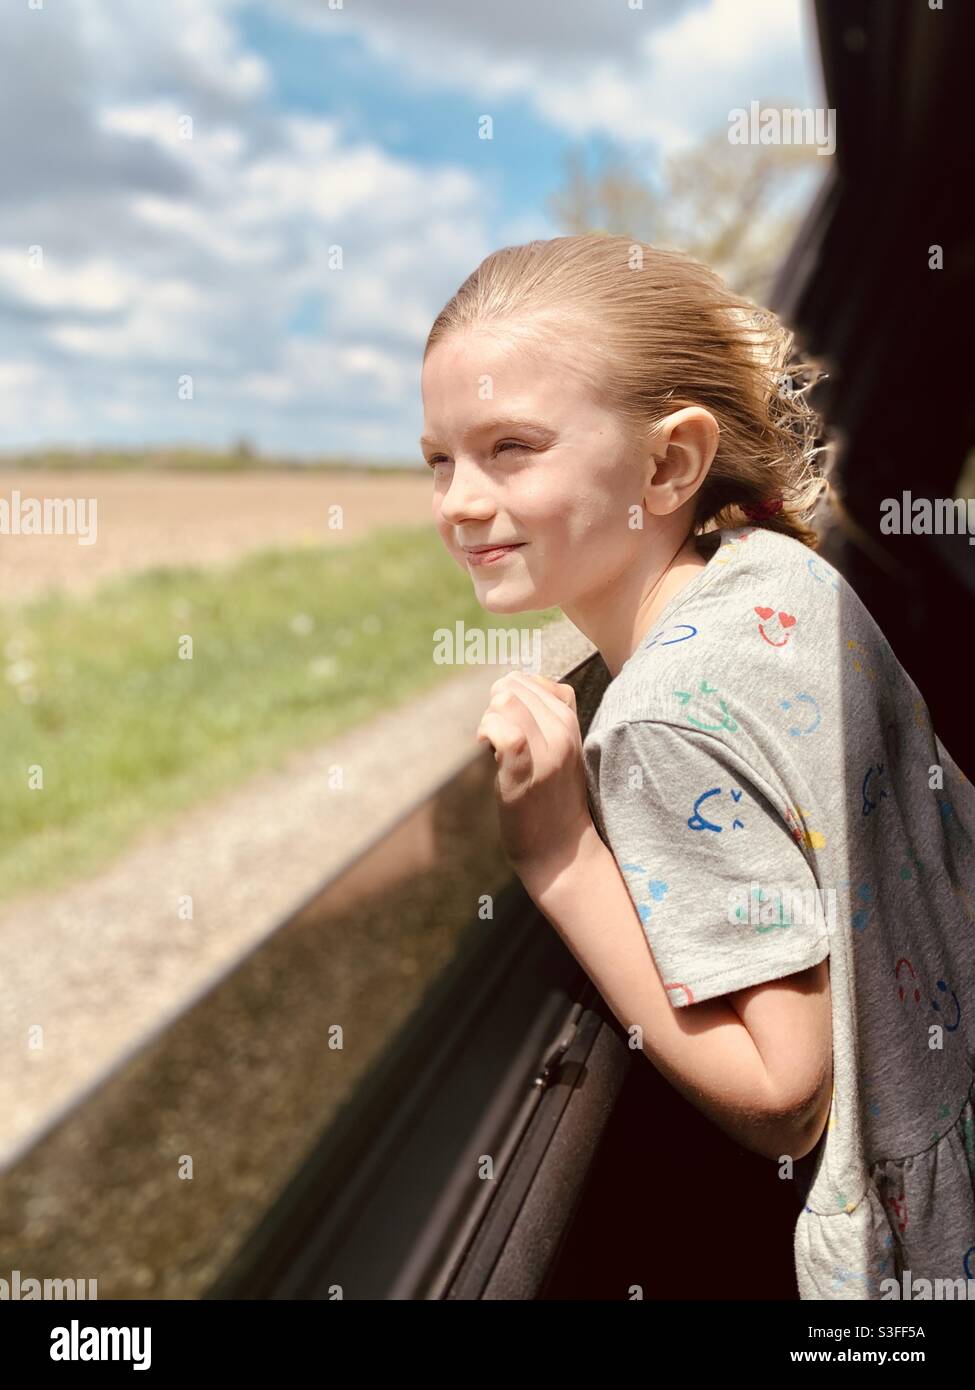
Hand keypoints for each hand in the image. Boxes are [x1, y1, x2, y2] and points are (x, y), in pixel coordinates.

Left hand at [475, 672, 595, 895]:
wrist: (560, 849)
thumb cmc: (550, 796)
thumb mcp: (558, 747)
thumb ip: (542, 715)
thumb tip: (506, 686)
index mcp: (570, 721)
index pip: (532, 680)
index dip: (510, 695)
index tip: (507, 722)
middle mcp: (563, 731)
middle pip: (514, 686)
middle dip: (495, 706)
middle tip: (495, 737)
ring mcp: (547, 753)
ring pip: (507, 702)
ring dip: (489, 720)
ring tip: (491, 744)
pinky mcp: (525, 775)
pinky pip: (505, 734)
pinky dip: (488, 734)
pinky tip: (485, 749)